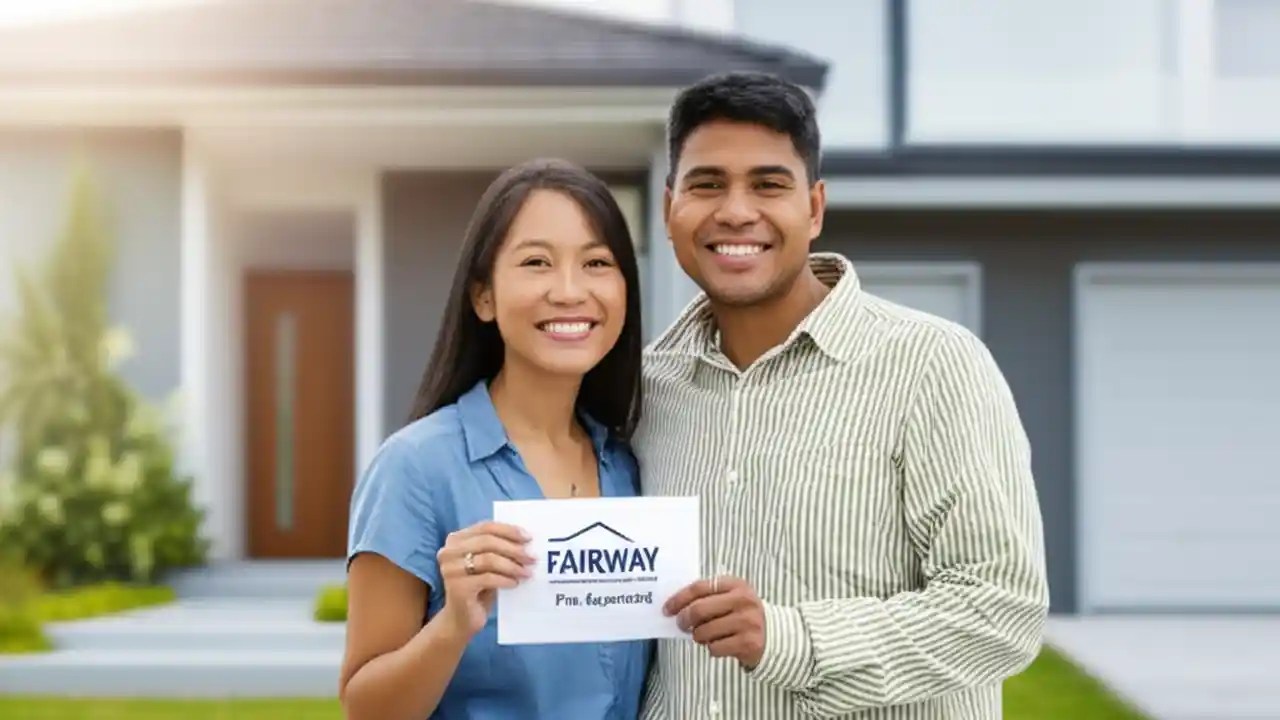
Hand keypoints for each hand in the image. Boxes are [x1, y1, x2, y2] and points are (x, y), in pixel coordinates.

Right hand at [436, 521, 534, 637]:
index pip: (486, 527)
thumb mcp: (487, 564)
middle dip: (513, 548)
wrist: (461, 618)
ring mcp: (450, 569)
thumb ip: (498, 548)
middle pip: (487, 541)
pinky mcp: (457, 587)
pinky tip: (515, 584)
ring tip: (526, 572)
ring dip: (512, 565)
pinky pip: (487, 578)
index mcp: (455, 540)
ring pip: (488, 559)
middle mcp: (448, 552)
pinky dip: (505, 579)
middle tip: (532, 558)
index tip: (528, 538)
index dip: (509, 530)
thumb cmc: (478, 587)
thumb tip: (526, 540)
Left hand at [664, 576, 765, 668]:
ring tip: (706, 635)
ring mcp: (747, 622)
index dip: (679, 599)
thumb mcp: (730, 597)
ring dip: (699, 636)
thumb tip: (674, 607)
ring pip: (704, 631)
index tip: (667, 609)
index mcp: (735, 584)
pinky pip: (714, 648)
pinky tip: (720, 644)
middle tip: (681, 625)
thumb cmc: (742, 614)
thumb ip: (707, 596)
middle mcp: (743, 600)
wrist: (772, 635)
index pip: (699, 588)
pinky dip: (712, 648)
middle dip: (684, 619)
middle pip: (699, 609)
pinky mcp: (748, 643)